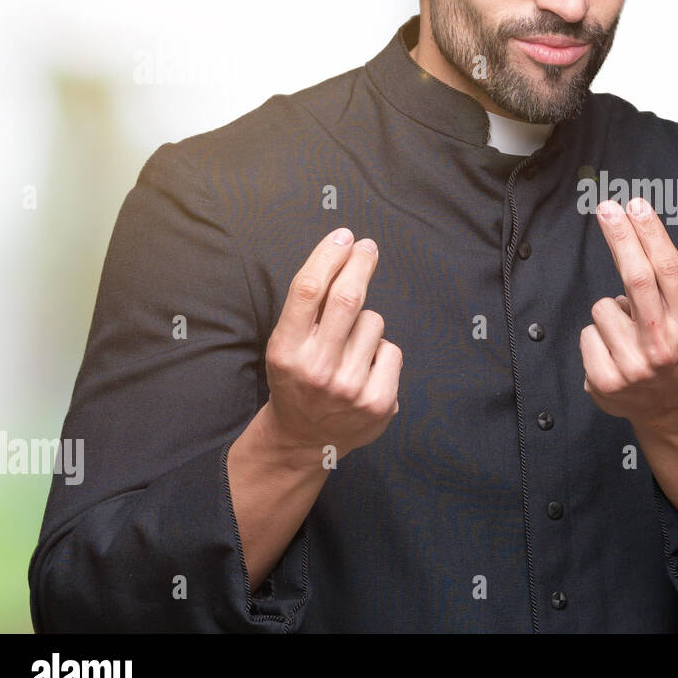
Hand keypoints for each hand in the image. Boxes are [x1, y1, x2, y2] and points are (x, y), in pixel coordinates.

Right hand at [263, 228, 402, 461]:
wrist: (304, 440)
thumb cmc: (298, 380)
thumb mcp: (285, 346)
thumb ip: (308, 309)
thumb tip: (342, 251)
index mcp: (287, 350)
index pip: (309, 290)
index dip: (329, 256)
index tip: (344, 236)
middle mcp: (317, 368)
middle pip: (348, 298)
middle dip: (361, 264)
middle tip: (367, 247)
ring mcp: (350, 387)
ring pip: (374, 322)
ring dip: (366, 324)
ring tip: (349, 350)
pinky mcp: (378, 401)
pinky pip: (392, 350)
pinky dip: (381, 353)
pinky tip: (365, 371)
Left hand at [580, 197, 677, 425]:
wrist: (670, 408)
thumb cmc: (674, 349)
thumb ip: (663, 284)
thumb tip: (631, 229)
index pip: (668, 270)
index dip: (650, 234)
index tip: (636, 205)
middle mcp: (663, 345)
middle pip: (637, 278)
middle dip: (621, 238)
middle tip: (607, 208)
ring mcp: (632, 366)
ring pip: (603, 306)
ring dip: (611, 311)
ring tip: (628, 334)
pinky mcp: (604, 382)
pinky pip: (587, 333)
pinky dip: (597, 337)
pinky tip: (614, 353)